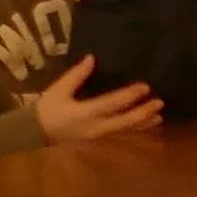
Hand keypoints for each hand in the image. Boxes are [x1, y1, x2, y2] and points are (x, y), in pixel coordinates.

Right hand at [25, 61, 159, 144]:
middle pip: (124, 122)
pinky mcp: (100, 138)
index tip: (146, 87)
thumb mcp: (58, 90)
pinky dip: (136, 128)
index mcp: (84, 113)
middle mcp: (95, 127)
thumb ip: (76, 75)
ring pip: (125, 130)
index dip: (129, 96)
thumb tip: (92, 58)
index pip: (111, 104)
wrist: (37, 133)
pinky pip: (121, 133)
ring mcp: (99, 136)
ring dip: (143, 123)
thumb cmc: (48, 109)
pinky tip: (147, 124)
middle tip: (159, 102)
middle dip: (143, 113)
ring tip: (159, 115)